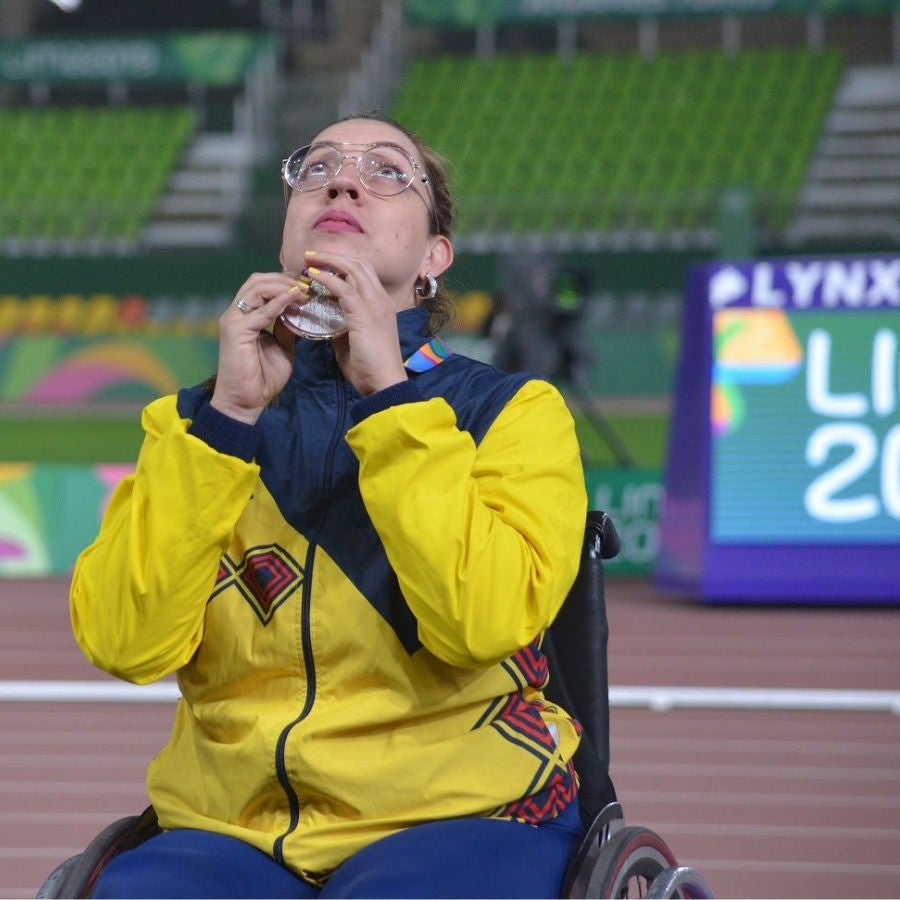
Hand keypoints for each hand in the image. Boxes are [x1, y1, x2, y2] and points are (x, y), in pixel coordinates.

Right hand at [210, 272, 300, 423]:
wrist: (246, 402)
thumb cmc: (263, 378)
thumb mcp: (283, 347)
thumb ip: (288, 327)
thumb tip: (300, 311)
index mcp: (246, 315)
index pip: (263, 286)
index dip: (285, 282)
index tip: (310, 285)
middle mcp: (237, 313)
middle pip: (258, 281)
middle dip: (285, 278)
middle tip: (309, 284)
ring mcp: (233, 320)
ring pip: (256, 288)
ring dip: (282, 286)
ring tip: (304, 290)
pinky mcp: (235, 331)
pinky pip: (260, 312)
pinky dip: (278, 302)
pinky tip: (295, 298)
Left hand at [303, 250, 408, 396]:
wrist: (383, 382)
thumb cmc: (369, 366)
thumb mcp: (353, 339)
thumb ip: (341, 324)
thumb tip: (325, 317)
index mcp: (380, 303)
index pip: (364, 273)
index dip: (343, 265)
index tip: (321, 265)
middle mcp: (380, 298)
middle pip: (359, 264)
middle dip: (334, 256)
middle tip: (312, 256)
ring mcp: (374, 304)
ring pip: (353, 269)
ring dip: (329, 262)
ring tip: (310, 260)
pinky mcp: (364, 313)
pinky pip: (343, 288)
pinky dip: (327, 279)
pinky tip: (314, 277)